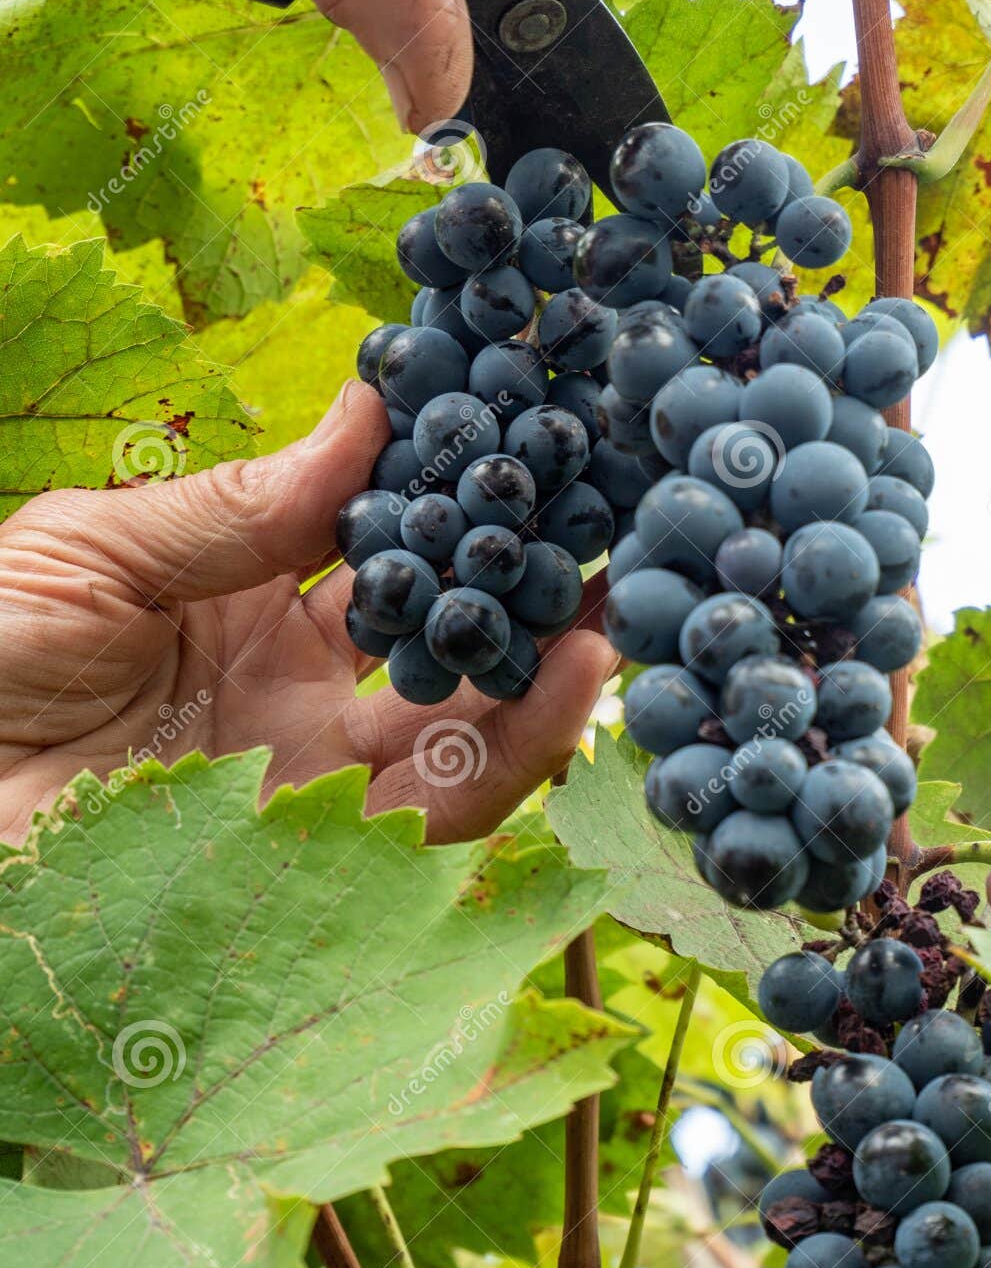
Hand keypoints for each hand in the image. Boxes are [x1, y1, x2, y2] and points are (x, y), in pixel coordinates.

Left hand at [0, 382, 616, 847]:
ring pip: (463, 714)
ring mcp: (315, 768)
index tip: (518, 416)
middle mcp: (298, 680)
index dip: (444, 479)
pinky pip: (442, 804)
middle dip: (522, 569)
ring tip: (621, 593)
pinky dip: (519, 746)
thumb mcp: (93, 553)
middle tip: (609, 507)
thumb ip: (240, 508)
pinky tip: (574, 677)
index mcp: (242, 593)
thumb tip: (370, 411)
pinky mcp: (321, 855)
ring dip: (546, 656)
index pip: (375, 528)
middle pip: (438, 620)